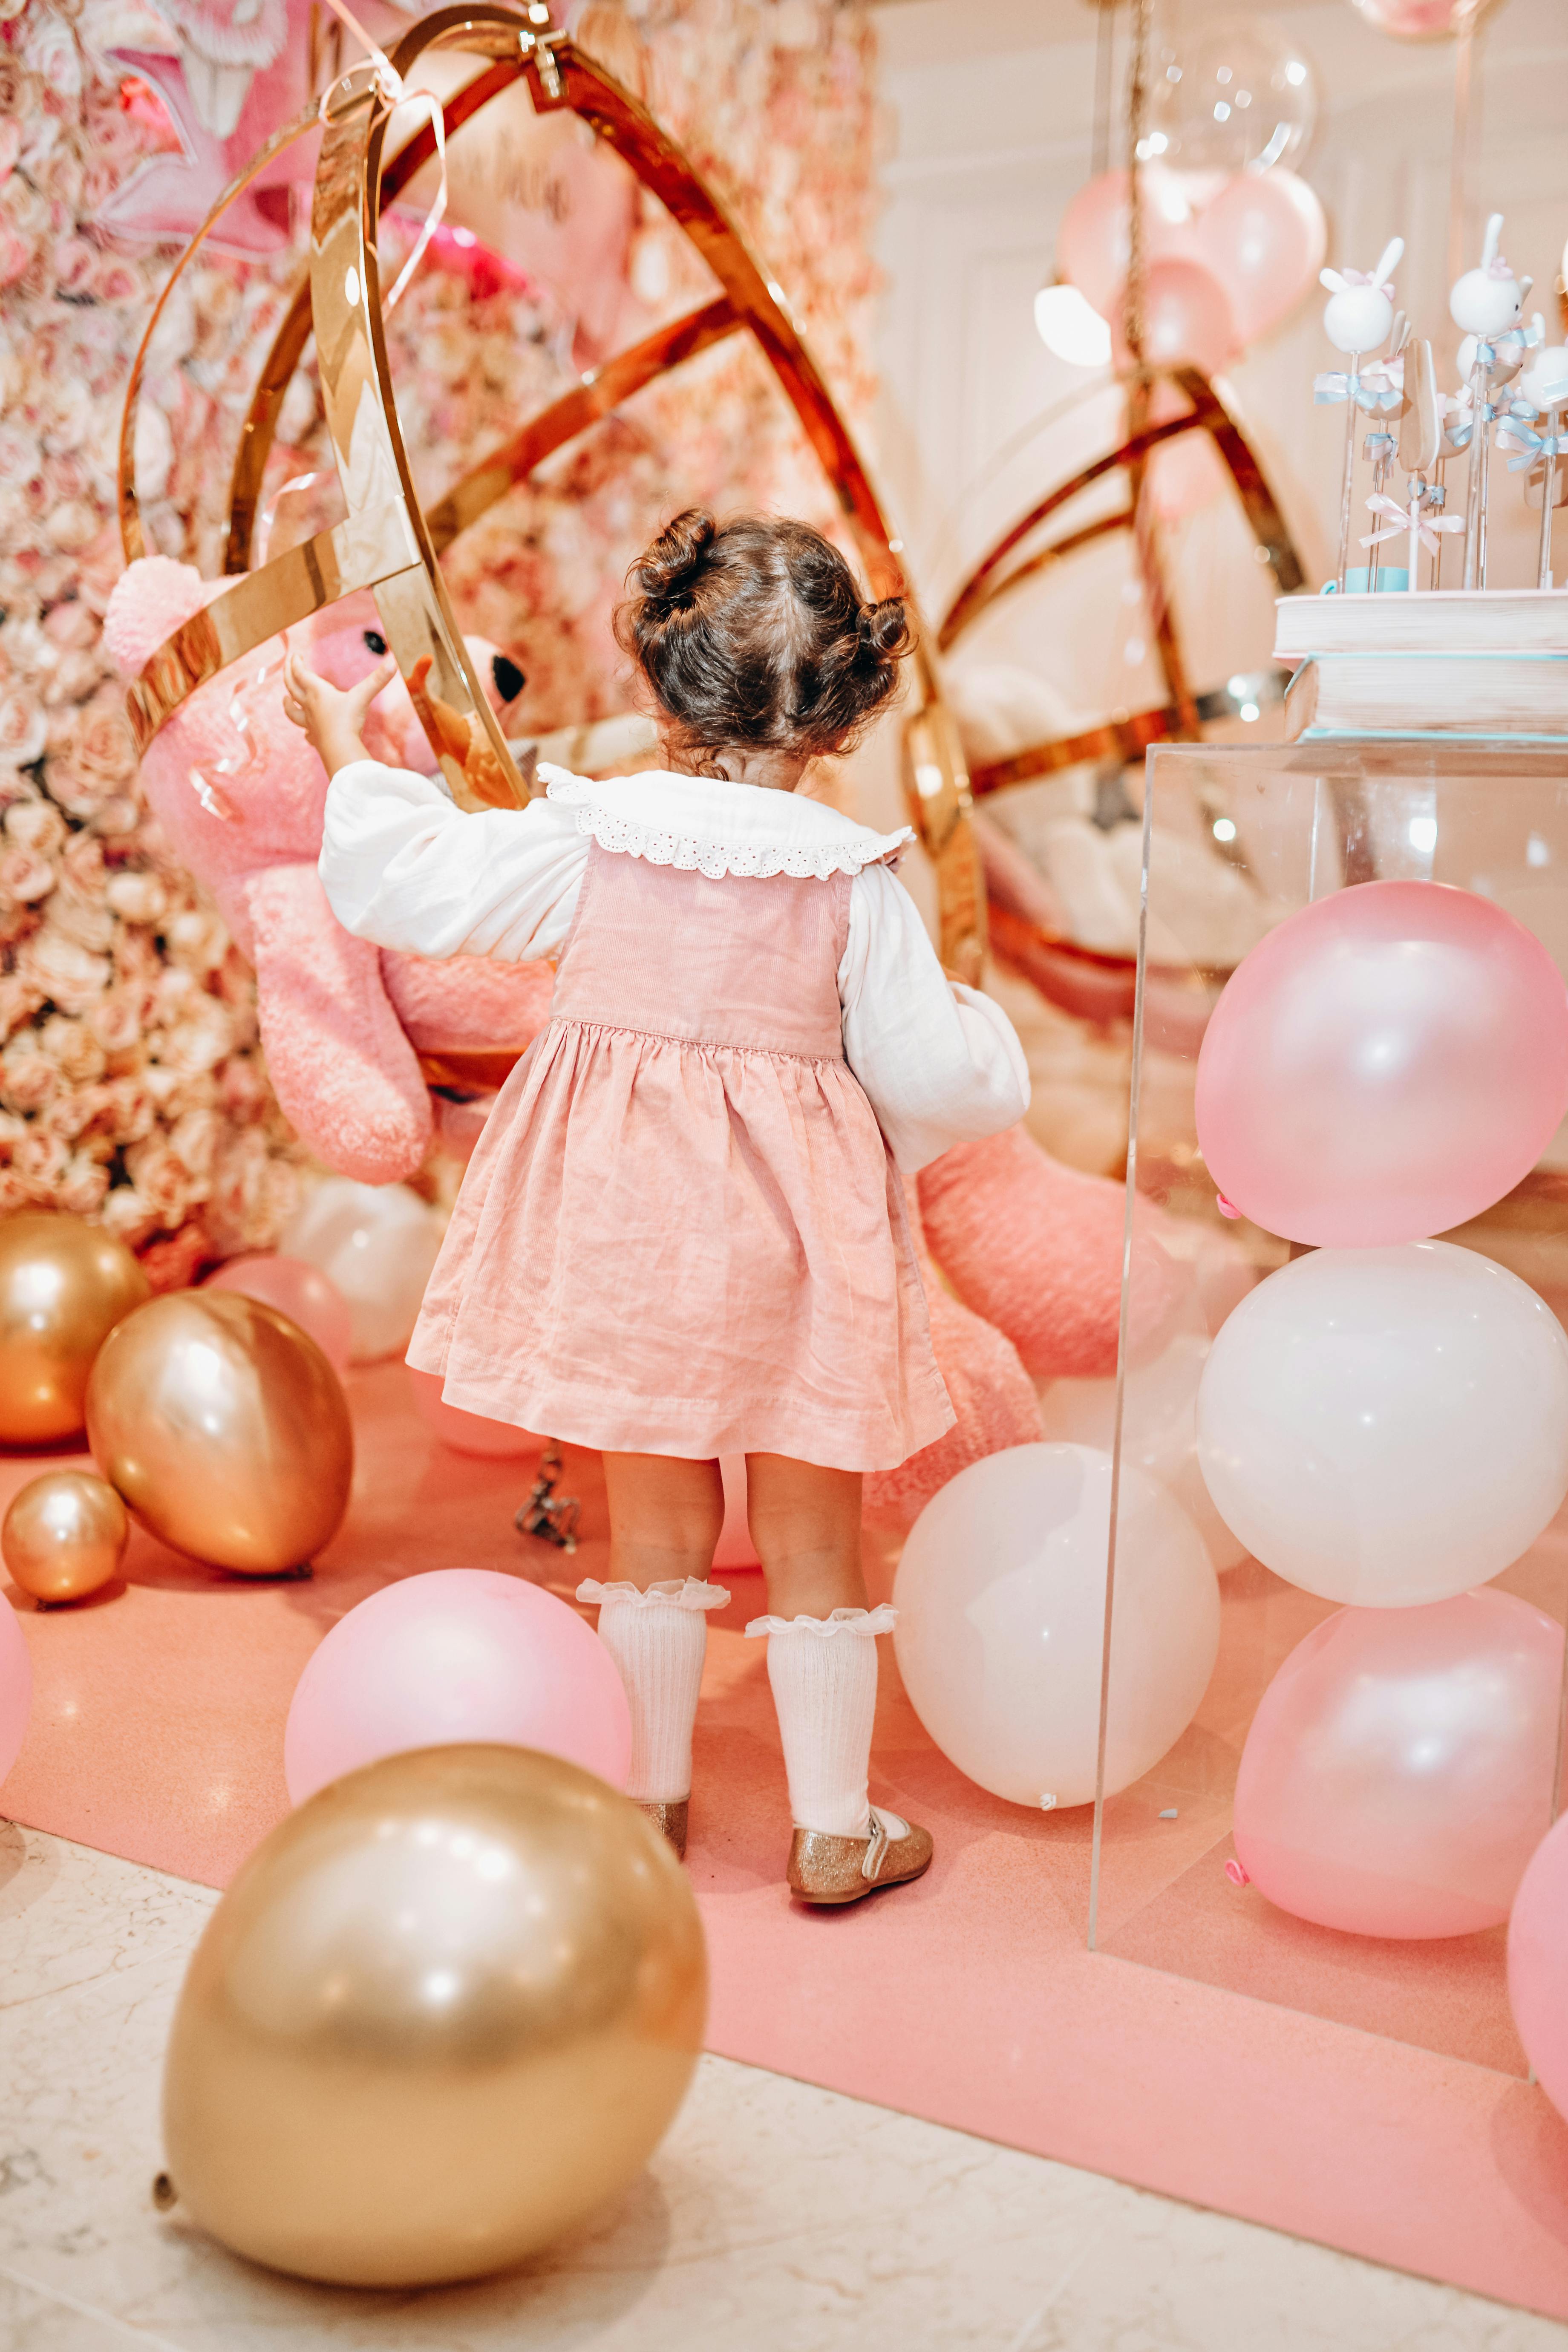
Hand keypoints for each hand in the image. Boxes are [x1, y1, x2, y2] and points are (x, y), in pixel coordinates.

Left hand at [283, 647, 396, 775]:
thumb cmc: (348, 721)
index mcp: (318, 692)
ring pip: (292, 711)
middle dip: (289, 675)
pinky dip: (305, 730)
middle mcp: (309, 706)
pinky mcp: (314, 738)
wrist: (340, 750)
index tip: (296, 656)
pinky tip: (306, 732)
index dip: (296, 663)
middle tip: (288, 667)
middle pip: (292, 688)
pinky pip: (306, 733)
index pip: (301, 673)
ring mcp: (310, 723)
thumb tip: (393, 661)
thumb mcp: (363, 697)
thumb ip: (377, 679)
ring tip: (284, 699)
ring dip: (287, 704)